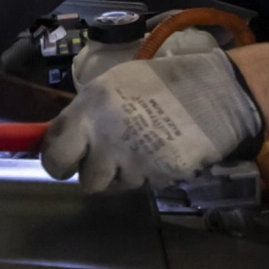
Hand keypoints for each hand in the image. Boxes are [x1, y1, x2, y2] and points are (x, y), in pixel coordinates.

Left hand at [41, 44, 264, 192]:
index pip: (54, 152)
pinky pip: (146, 183)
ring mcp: (135, 161)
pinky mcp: (160, 176)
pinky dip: (152, 171)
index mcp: (90, 109)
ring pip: (116, 185)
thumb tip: (63, 139)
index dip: (55, 161)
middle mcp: (108, 139)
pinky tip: (164, 149)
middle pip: (85, 181)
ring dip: (126, 172)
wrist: (214, 92)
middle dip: (92, 175)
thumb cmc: (159, 83)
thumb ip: (85, 114)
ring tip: (145, 145)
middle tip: (104, 161)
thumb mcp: (113, 86)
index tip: (63, 160)